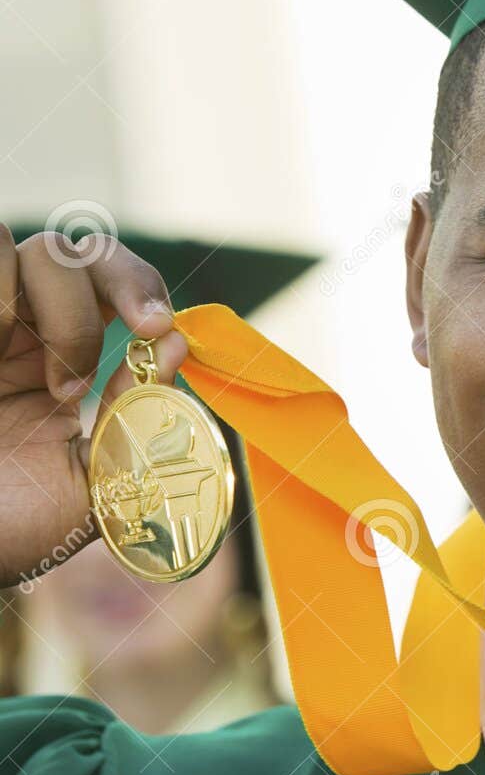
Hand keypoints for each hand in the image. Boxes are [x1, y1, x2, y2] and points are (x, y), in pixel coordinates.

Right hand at [0, 228, 187, 586]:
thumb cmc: (12, 526)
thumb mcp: (96, 481)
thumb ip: (135, 418)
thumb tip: (176, 348)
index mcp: (54, 358)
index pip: (104, 284)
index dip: (140, 287)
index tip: (161, 328)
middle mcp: (16, 330)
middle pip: (75, 249)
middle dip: (122, 277)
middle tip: (145, 326)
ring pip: (36, 248)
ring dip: (65, 311)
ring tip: (53, 387)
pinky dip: (3, 300)